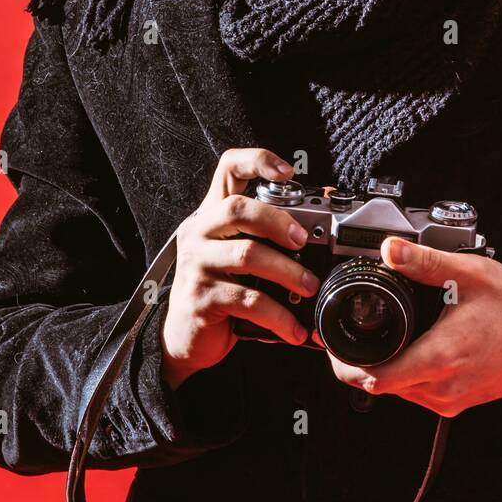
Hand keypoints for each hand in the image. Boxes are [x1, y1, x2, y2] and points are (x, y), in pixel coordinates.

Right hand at [160, 148, 319, 390]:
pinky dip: (278, 315)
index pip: (227, 170)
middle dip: (278, 222)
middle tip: (303, 241)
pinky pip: (247, 300)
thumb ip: (264, 240)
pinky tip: (293, 327)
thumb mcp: (238, 258)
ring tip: (309, 287)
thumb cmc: (219, 292)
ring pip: (246, 255)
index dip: (257, 162)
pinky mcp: (200, 297)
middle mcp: (199, 232)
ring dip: (287, 271)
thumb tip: (316, 233)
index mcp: (211, 215)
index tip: (287, 172)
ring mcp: (196, 264)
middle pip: (237, 209)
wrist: (185, 339)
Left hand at [311, 237, 501, 416]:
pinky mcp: (461, 401)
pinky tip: (413, 347)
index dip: (346, 365)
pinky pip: (422, 393)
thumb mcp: (469, 273)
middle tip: (353, 335)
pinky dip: (409, 374)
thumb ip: (425, 262)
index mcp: (441, 356)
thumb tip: (389, 248)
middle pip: (382, 386)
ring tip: (384, 337)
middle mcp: (444, 386)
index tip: (334, 346)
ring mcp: (453, 398)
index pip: (376, 379)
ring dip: (387, 369)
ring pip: (401, 392)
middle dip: (361, 363)